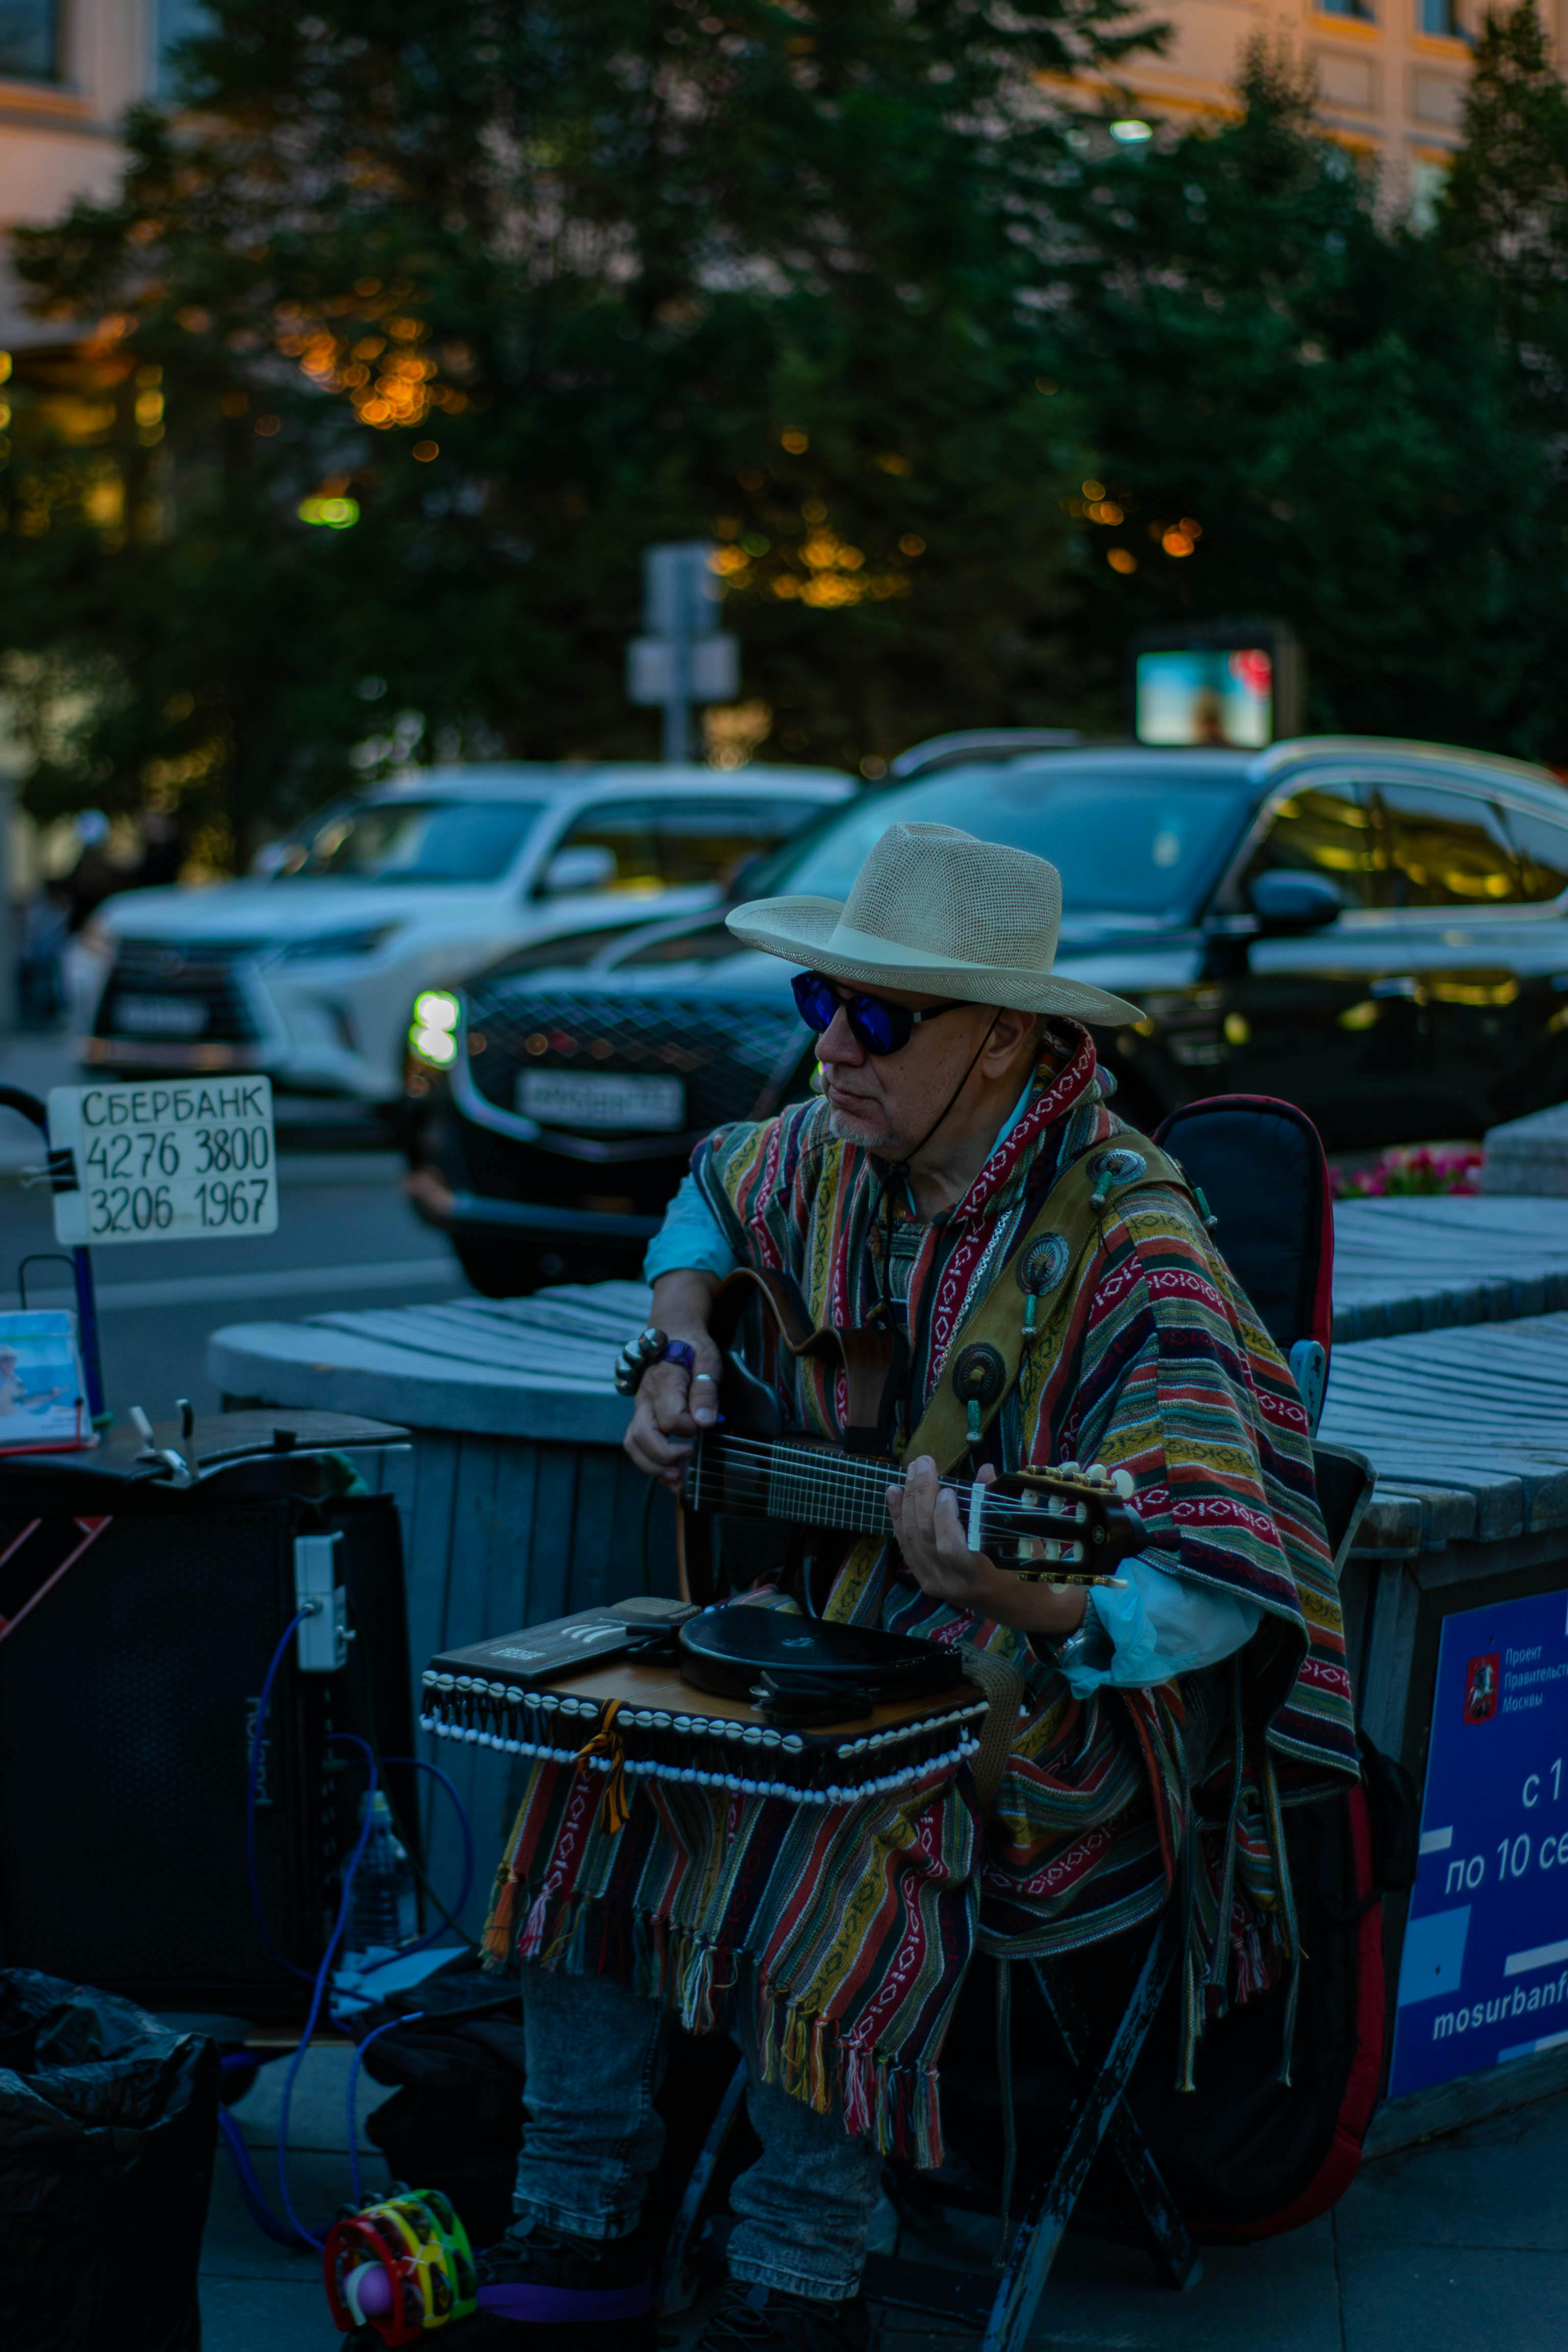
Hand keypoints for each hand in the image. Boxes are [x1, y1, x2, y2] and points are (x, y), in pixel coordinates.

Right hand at [624, 1329, 723, 1487]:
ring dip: (653, 1467)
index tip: (707, 1425)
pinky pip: (637, 1446)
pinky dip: (651, 1466)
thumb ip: (706, 1390)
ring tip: (677, 1480)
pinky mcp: (642, 1419)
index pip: (670, 1419)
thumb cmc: (694, 1350)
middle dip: (664, 1456)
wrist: (674, 1337)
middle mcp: (645, 1399)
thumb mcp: (708, 1361)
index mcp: (662, 1383)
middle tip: (689, 1460)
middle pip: (641, 1435)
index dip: (690, 1429)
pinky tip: (670, 1477)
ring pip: (633, 1444)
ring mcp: (640, 1410)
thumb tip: (705, 1423)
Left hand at [886, 1456, 1090, 1637]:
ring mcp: (937, 1585)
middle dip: (922, 1495)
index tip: (948, 1488)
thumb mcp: (1022, 1539)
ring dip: (907, 1502)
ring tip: (909, 1471)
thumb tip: (984, 1469)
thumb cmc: (1028, 1569)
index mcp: (981, 1576)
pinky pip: (908, 1548)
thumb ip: (997, 1504)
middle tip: (923, 1463)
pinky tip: (894, 1494)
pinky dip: (899, 1518)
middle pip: (926, 1536)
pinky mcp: (928, 1582)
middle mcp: (953, 1583)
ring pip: (912, 1540)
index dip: (944, 1517)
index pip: (950, 1547)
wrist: (1021, 1608)